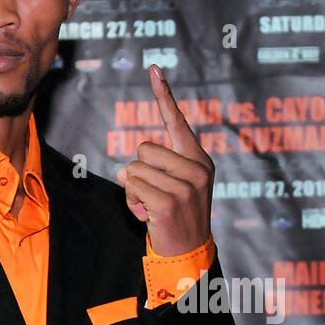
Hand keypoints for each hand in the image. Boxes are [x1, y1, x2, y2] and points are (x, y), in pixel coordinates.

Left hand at [116, 65, 213, 256]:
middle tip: (155, 196)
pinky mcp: (169, 203)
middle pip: (144, 149)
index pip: (178, 122)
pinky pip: (132, 187)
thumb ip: (157, 168)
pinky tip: (149, 217)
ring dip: (135, 191)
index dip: (164, 95)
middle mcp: (197, 170)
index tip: (154, 69)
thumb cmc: (178, 219)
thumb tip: (124, 169)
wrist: (189, 254)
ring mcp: (185, 187)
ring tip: (152, 208)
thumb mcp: (177, 187)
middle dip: (139, 173)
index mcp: (200, 161)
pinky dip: (133, 202)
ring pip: (134, 169)